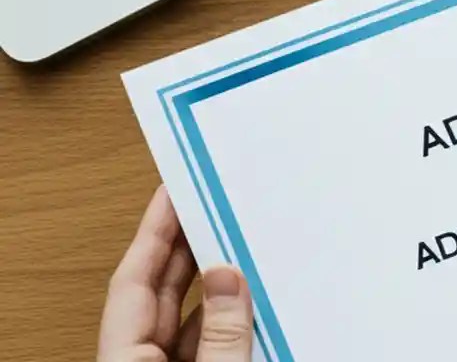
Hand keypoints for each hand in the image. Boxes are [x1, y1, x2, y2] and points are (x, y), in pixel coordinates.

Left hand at [98, 186, 255, 361]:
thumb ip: (221, 336)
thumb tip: (227, 278)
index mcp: (124, 360)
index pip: (132, 281)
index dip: (153, 231)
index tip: (171, 190)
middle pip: (157, 293)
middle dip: (186, 248)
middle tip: (212, 205)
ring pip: (185, 318)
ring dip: (215, 285)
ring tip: (243, 246)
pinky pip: (203, 343)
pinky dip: (226, 320)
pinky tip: (254, 301)